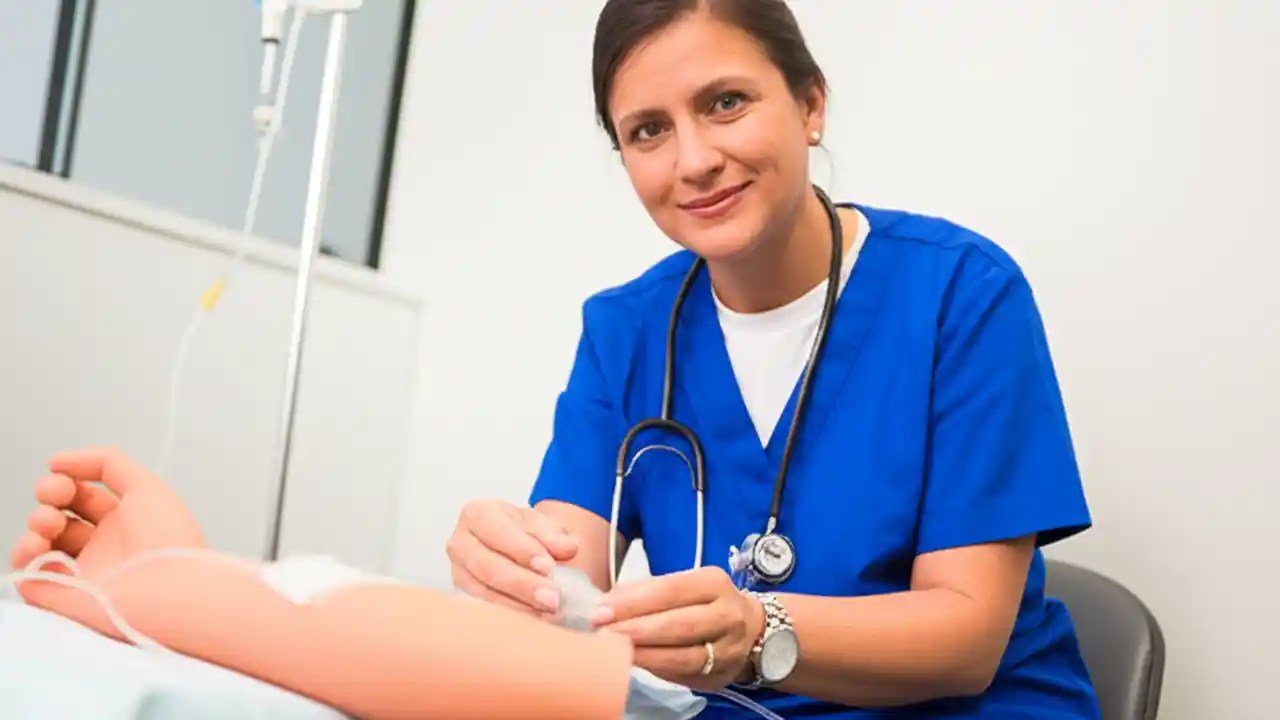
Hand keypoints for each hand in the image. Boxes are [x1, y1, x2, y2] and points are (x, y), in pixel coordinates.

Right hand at [9, 447, 205, 637]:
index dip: (68, 481)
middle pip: (60, 516)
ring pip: (41, 544)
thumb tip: (58, 461)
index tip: (59, 472)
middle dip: (49, 497)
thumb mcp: (146, 486)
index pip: (84, 496)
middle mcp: (102, 547)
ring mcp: (81, 572)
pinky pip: (30, 575)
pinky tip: (37, 546)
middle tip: (52, 495)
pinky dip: (24, 557)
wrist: (170, 591)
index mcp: (124, 522)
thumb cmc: (167, 540)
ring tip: (47, 524)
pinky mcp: (62, 598)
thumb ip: (106, 462)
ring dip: (35, 525)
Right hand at [446, 499, 579, 617]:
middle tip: (553, 598)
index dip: (521, 549)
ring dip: (517, 606)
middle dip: (522, 584)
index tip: (548, 567)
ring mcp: (458, 573)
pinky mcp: (463, 599)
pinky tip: (533, 623)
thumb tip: (569, 547)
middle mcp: (460, 543)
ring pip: (483, 593)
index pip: (496, 530)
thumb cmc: (526, 535)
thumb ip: (555, 535)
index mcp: (477, 514)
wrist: (517, 549)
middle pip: (487, 565)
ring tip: (548, 613)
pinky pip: (483, 612)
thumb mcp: (542, 526)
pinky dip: (510, 618)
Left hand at [592, 566, 764, 690]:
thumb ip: (648, 591)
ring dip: (644, 655)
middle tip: (603, 633)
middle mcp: (727, 614)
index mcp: (713, 583)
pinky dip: (658, 670)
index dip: (633, 602)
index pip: (670, 590)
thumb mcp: (685, 585)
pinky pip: (685, 675)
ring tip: (615, 652)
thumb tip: (607, 601)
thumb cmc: (706, 602)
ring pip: (683, 655)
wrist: (753, 628)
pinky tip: (636, 665)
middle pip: (677, 624)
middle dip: (636, 630)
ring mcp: (729, 648)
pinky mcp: (722, 675)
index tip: (601, 610)